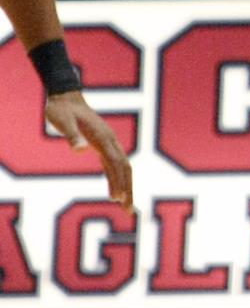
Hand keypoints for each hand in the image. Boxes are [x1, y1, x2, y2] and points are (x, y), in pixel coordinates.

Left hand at [46, 92, 132, 212]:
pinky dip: (117, 180)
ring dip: (126, 187)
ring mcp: (109, 143)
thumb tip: (80, 149)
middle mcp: (111, 141)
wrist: (66, 97)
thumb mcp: (62, 121)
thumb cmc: (61, 109)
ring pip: (123, 168)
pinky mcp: (103, 145)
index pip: (116, 163)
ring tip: (126, 206)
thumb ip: (72, 135)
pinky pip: (114, 165)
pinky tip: (115, 191)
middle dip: (129, 189)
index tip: (117, 199)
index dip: (118, 181)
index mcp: (103, 137)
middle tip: (129, 210)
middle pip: (125, 168)